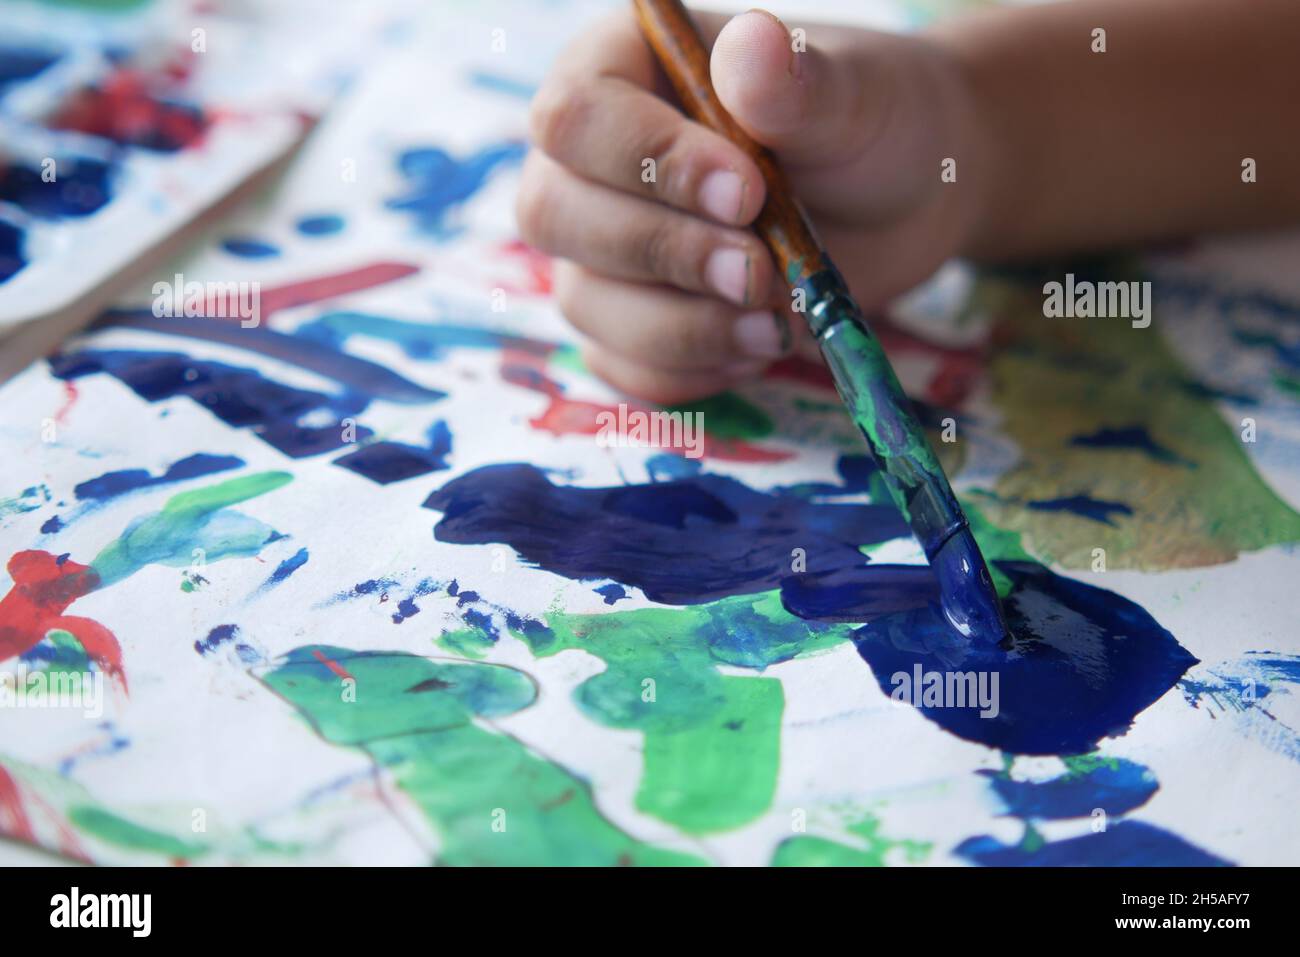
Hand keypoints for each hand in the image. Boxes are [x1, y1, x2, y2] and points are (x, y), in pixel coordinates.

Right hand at [518, 8, 984, 403]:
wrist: (901, 205)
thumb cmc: (866, 125)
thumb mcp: (849, 95)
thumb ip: (793, 82)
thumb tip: (749, 45)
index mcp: (622, 71)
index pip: (573, 118)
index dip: (648, 163)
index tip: (747, 194)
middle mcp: (591, 161)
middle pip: (552, 214)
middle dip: (665, 253)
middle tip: (761, 271)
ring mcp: (601, 247)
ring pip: (584, 301)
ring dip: (685, 326)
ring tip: (777, 319)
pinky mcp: (629, 320)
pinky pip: (621, 366)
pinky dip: (693, 369)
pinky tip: (759, 341)